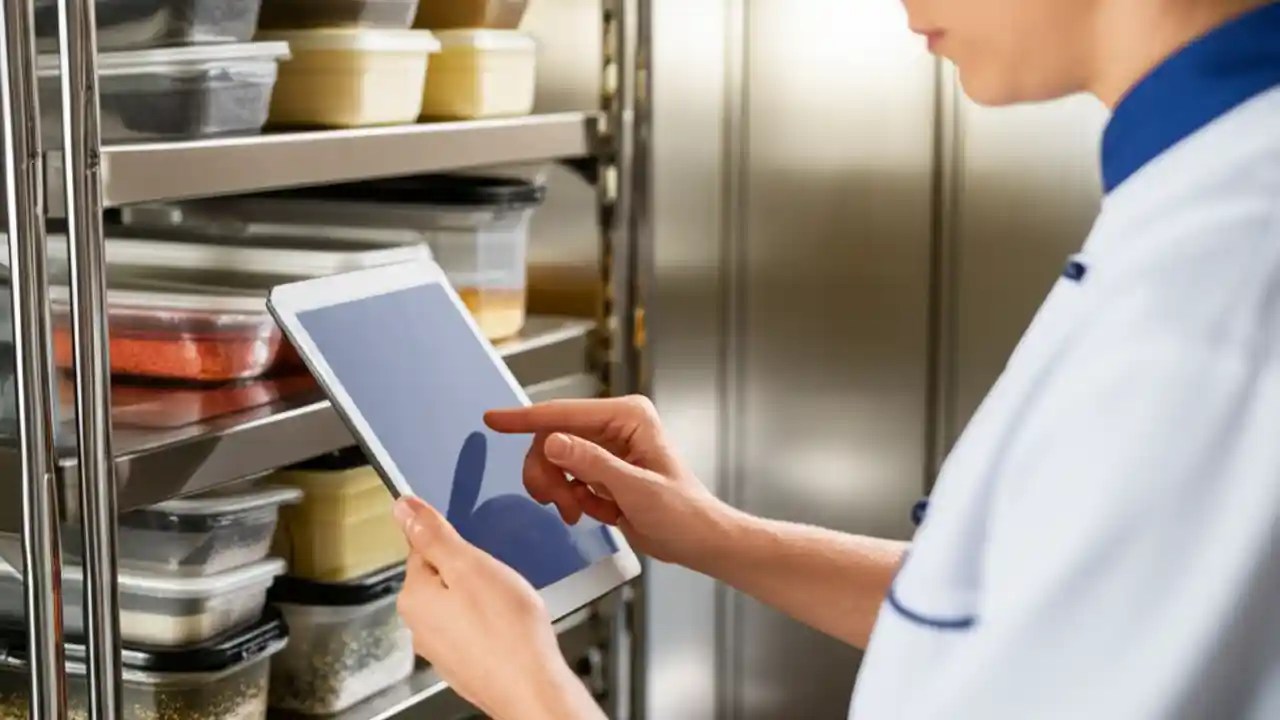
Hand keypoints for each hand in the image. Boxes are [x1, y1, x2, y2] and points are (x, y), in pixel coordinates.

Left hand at [393, 497, 602, 719]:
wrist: (530, 688)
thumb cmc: (505, 625)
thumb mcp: (469, 565)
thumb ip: (433, 535)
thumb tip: (400, 505)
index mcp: (413, 596)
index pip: (423, 549)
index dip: (456, 546)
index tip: (479, 558)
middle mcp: (416, 625)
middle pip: (440, 578)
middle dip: (469, 574)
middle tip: (498, 583)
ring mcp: (437, 650)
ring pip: (456, 605)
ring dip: (479, 599)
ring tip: (506, 607)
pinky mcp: (459, 666)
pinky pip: (469, 631)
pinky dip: (486, 625)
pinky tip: (506, 630)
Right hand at [484, 396, 730, 568]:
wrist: (697, 540)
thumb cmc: (682, 513)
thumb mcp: (636, 489)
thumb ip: (593, 465)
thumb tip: (553, 442)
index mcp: (628, 416)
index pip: (565, 413)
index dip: (526, 419)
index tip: (493, 419)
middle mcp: (615, 425)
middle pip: (552, 438)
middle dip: (548, 472)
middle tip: (556, 502)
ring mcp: (606, 448)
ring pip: (554, 460)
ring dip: (558, 489)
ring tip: (577, 511)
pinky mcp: (601, 469)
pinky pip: (565, 478)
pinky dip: (570, 498)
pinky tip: (592, 512)